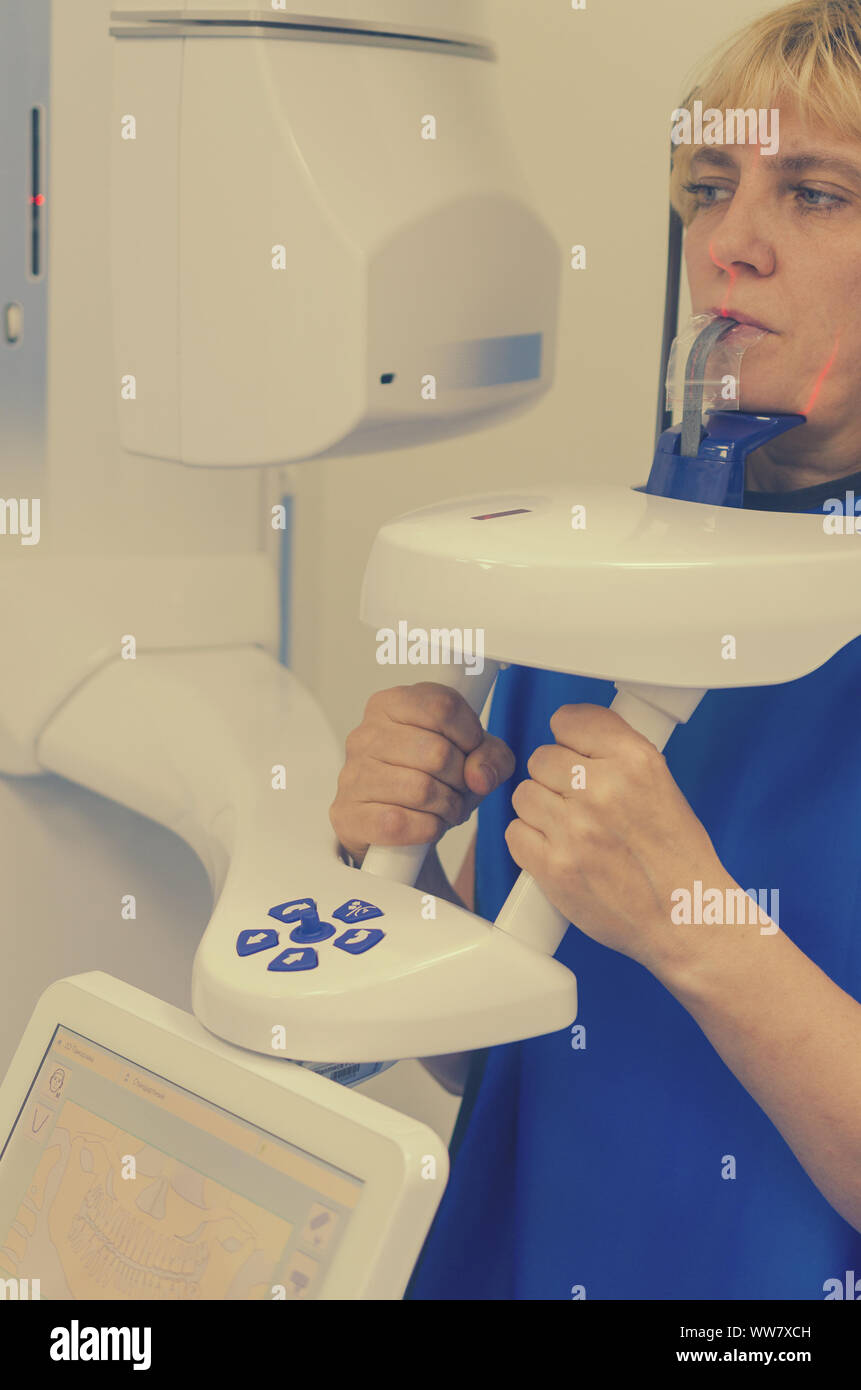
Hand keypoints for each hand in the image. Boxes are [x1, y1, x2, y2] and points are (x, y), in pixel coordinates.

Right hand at [330, 682, 514, 864]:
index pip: (443, 707)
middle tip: (457, 787)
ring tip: (445, 807)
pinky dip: (426, 829)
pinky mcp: (348, 814)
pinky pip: (399, 822)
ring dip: (447, 806)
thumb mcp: (473, 758)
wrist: (396, 823)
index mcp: (392, 704)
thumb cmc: (433, 779)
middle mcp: (366, 734)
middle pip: (437, 752)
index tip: (470, 749)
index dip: (470, 734)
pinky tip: (426, 824)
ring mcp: (353, 774)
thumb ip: (493, 756)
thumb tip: (478, 775)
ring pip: (421, 790)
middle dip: (461, 778)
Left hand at [504, 703, 730, 976]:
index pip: (569, 720)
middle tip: (576, 800)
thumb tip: (574, 740)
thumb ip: (617, 756)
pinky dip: (530, 842)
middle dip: (555, 778)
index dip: (569, 739)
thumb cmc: (678, 858)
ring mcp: (575, 829)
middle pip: (541, 758)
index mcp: (635, 761)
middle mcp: (603, 789)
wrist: (686, 918)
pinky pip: (515, 834)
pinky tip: (557, 850)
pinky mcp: (554, 866)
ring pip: (524, 794)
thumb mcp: (662, 785)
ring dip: (540, 809)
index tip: (573, 751)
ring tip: (569, 828)